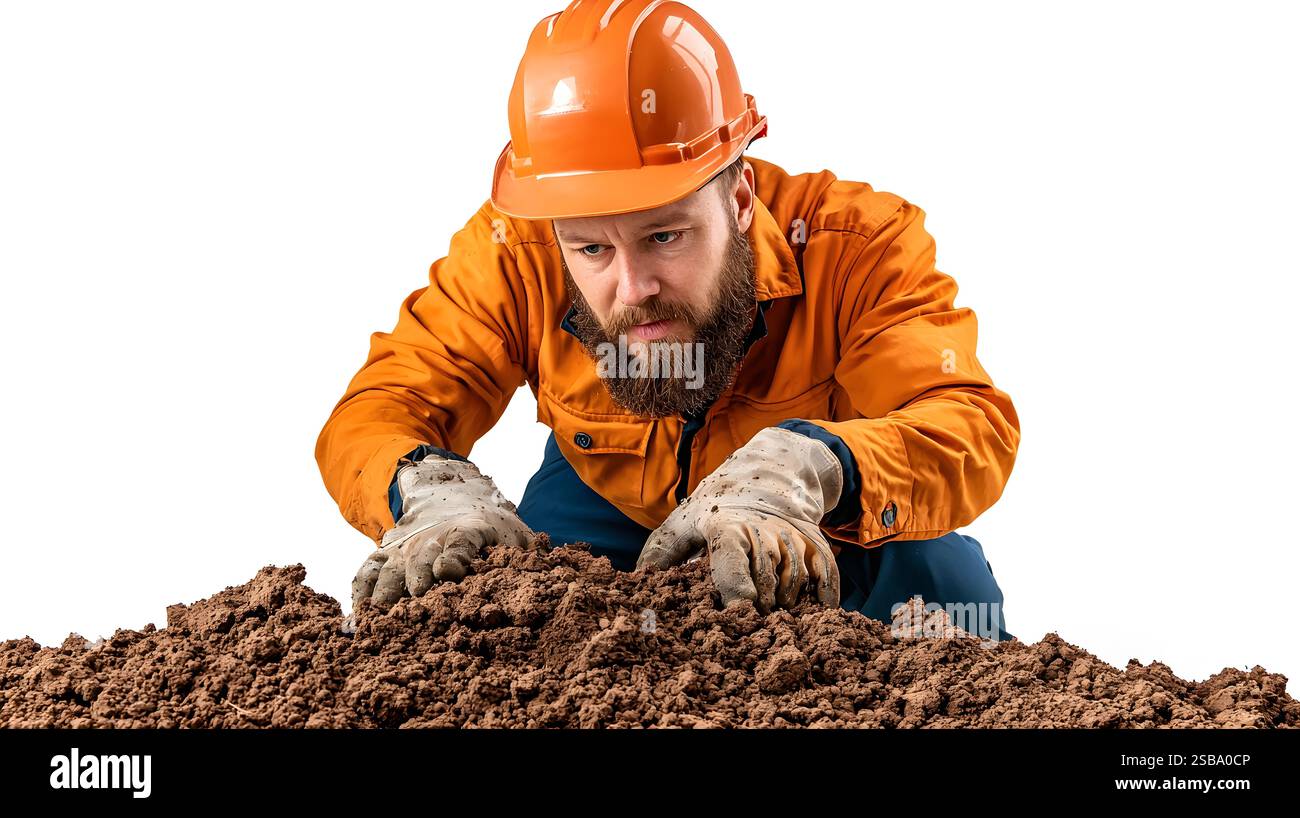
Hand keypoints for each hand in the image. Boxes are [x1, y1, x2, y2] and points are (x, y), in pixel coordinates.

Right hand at [351, 455, 534, 611]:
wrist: (454, 494)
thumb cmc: (494, 529)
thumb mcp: (519, 537)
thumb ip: (532, 557)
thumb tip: (560, 578)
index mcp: (469, 530)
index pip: (460, 542)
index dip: (454, 557)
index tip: (447, 573)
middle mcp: (431, 538)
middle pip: (418, 561)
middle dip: (415, 588)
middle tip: (413, 615)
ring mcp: (404, 548)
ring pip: (388, 572)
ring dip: (383, 599)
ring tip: (378, 628)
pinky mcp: (384, 555)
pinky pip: (365, 574)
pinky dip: (359, 597)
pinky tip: (358, 625)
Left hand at [636, 426, 842, 612]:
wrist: (771, 475)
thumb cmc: (717, 507)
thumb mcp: (684, 521)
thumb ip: (661, 552)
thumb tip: (636, 583)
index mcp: (728, 526)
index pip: (733, 558)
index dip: (736, 588)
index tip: (736, 613)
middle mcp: (766, 531)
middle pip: (767, 583)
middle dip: (757, 613)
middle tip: (746, 633)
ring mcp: (795, 539)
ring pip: (795, 587)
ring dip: (784, 611)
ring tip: (768, 628)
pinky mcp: (818, 547)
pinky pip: (826, 581)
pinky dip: (821, 604)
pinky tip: (809, 621)